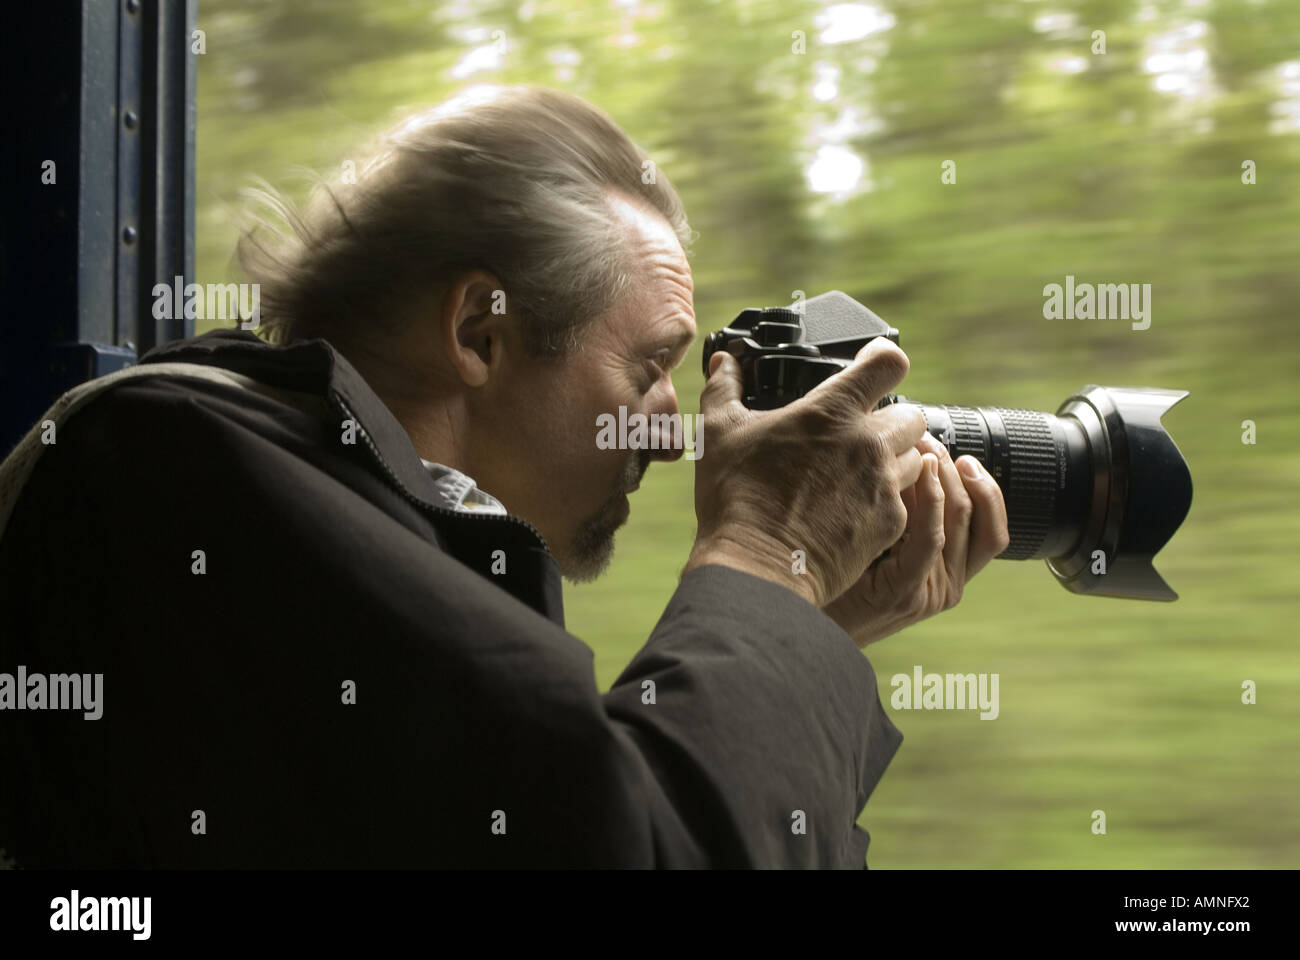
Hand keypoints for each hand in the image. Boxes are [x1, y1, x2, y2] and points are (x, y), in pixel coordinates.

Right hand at [685, 338, 926, 605]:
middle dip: (894, 418)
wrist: (758, 567)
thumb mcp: (719, 433)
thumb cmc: (736, 497)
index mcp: (832, 411)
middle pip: (913, 414)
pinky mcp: (891, 523)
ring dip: (898, 459)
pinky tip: (861, 508)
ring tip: (867, 471)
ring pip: (918, 458)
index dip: (884, 358)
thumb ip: (723, 388)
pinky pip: (909, 501)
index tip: (874, 364)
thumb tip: (723, 361)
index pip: (888, 363)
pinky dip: (891, 500)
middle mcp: (869, 443)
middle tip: (866, 431)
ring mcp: (884, 485)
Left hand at [823, 431, 1009, 645]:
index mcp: (951, 572)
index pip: (992, 526)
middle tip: (928, 440)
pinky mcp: (908, 591)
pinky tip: (919, 473)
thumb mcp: (883, 541)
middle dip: (957, 469)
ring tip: (921, 449)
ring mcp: (932, 590)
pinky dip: (930, 500)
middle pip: (979, 515)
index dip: (983, 485)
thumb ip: (906, 514)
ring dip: (943, 475)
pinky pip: (932, 538)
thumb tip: (916, 458)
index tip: (957, 455)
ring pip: (960, 519)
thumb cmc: (837, 573)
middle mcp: (950, 583)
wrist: (803, 620)